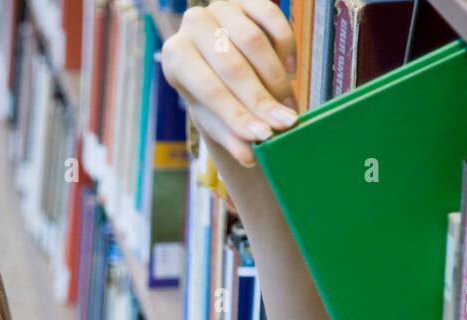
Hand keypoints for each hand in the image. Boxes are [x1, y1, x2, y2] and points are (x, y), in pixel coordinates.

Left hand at [160, 0, 298, 167]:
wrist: (221, 61)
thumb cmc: (215, 93)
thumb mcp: (217, 119)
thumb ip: (231, 136)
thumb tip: (250, 156)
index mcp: (176, 56)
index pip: (209, 91)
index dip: (238, 116)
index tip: (264, 137)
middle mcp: (193, 24)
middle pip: (231, 66)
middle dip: (260, 99)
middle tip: (285, 124)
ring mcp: (221, 6)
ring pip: (253, 41)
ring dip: (275, 76)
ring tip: (286, 103)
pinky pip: (272, 17)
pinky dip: (285, 45)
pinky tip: (290, 69)